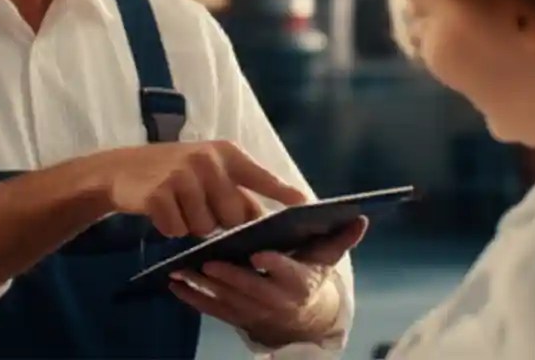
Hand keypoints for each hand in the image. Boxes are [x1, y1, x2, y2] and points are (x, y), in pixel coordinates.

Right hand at [96, 140, 308, 237]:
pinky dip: (170, 228)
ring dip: (192, 225)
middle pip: (234, 215)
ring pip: (205, 226)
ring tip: (177, 205)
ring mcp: (182, 175)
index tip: (306, 204)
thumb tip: (262, 217)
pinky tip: (160, 210)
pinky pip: (178, 230)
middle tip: (198, 206)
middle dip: (220, 221)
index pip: (261, 176)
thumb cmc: (172, 172)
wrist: (119, 169)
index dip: (284, 193)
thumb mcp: (206, 171)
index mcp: (225, 153)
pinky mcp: (159, 194)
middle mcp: (207, 160)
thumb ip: (234, 189)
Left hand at [169, 216, 367, 346]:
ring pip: (226, 301)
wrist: (299, 317)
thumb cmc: (308, 274)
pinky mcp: (234, 316)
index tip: (259, 253)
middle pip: (251, 290)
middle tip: (210, 262)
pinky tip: (174, 282)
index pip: (287, 274)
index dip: (274, 266)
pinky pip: (211, 309)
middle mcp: (275, 301)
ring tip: (182, 269)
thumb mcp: (325, 257)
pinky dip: (191, 298)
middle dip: (230, 278)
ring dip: (203, 287)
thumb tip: (361, 217)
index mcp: (298, 283)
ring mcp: (251, 312)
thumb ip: (339, 238)